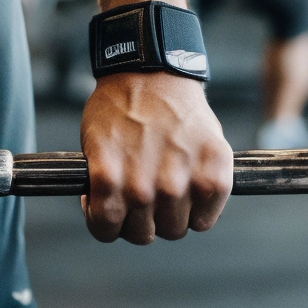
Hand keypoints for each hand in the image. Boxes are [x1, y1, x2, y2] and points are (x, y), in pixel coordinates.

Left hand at [80, 71, 231, 243]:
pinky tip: (189, 186)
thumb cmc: (119, 107)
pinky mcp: (214, 176)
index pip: (106, 229)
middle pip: (143, 234)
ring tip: (165, 185)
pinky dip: (199, 210)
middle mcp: (144, 185)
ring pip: (175, 229)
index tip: (111, 211)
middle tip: (142, 195)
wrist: (153, 73)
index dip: (105, 223)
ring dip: (170, 214)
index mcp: (109, 176)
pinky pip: (205, 220)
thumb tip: (109, 215)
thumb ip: (102, 184)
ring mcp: (180, 182)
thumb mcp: (93, 142)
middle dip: (139, 218)